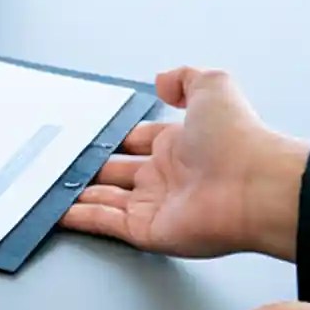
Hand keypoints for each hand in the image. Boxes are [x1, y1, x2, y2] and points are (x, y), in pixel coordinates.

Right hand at [61, 67, 309, 259]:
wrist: (256, 186)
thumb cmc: (240, 138)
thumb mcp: (213, 86)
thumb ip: (184, 78)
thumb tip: (162, 80)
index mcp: (180, 144)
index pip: (138, 141)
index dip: (116, 139)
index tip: (91, 137)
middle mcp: (167, 176)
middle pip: (119, 172)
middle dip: (92, 169)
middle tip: (63, 165)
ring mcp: (156, 205)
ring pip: (108, 199)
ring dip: (81, 195)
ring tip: (52, 189)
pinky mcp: (148, 231)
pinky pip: (107, 223)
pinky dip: (82, 219)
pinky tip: (61, 212)